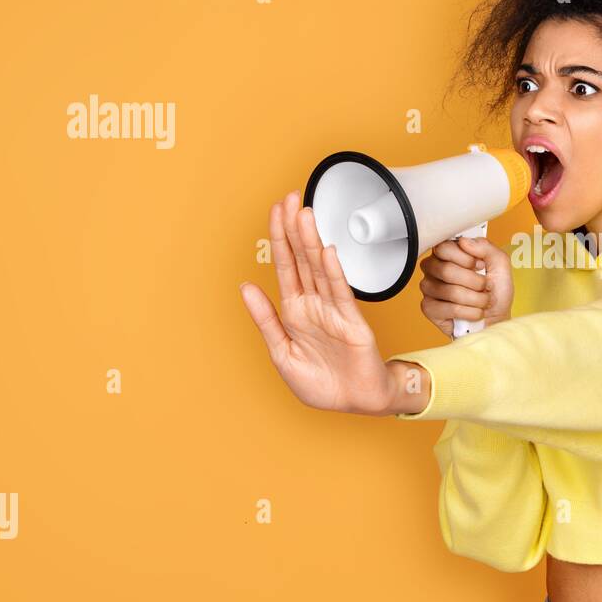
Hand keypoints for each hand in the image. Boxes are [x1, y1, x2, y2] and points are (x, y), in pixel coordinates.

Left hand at [239, 191, 399, 415]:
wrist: (355, 402)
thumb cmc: (322, 383)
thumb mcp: (281, 353)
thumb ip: (265, 320)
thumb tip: (246, 287)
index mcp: (295, 311)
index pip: (285, 266)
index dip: (279, 239)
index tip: (277, 212)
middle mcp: (314, 305)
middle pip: (301, 259)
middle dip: (295, 229)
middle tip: (291, 198)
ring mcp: (333, 311)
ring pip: (319, 269)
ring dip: (311, 242)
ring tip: (305, 215)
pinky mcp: (351, 322)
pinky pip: (340, 294)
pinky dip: (334, 273)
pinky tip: (327, 252)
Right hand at [418, 236, 513, 337]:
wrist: (497, 317)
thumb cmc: (495, 291)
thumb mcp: (499, 263)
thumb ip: (486, 247)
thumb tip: (464, 242)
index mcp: (447, 253)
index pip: (444, 248)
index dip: (466, 259)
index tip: (480, 266)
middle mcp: (434, 268)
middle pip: (446, 270)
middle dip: (475, 282)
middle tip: (485, 286)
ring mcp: (429, 288)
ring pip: (450, 291)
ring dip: (476, 299)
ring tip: (483, 301)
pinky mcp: (429, 308)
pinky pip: (449, 309)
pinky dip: (470, 312)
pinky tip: (475, 312)